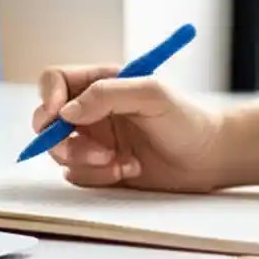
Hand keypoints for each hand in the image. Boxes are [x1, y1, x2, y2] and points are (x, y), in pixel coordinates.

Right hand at [33, 65, 225, 191]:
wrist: (211, 158)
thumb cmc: (188, 119)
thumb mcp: (153, 94)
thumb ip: (107, 95)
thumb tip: (66, 112)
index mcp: (99, 84)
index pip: (54, 81)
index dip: (48, 96)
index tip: (58, 114)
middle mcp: (90, 111)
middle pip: (46, 121)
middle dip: (62, 140)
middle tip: (95, 151)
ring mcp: (92, 140)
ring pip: (59, 151)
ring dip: (85, 160)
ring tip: (120, 162)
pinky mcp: (98, 167)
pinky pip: (76, 175)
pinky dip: (97, 177)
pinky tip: (128, 170)